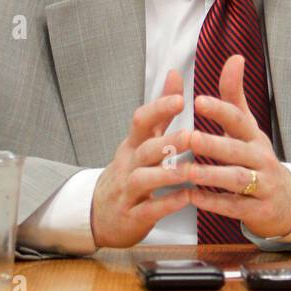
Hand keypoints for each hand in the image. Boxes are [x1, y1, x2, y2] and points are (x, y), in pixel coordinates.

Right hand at [90, 69, 192, 247]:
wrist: (97, 215)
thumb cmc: (128, 172)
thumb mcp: (142, 141)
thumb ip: (162, 111)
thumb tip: (174, 74)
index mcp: (133, 144)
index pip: (141, 120)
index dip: (159, 109)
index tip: (181, 99)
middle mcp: (129, 165)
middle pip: (145, 149)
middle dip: (168, 142)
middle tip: (191, 136)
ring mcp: (128, 191)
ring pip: (144, 179)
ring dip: (169, 174)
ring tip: (193, 170)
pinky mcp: (132, 216)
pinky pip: (149, 209)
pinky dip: (167, 203)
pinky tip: (186, 198)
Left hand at [185, 55, 290, 238]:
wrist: (285, 202)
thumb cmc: (257, 158)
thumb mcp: (248, 128)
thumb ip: (235, 95)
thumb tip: (235, 57)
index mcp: (255, 137)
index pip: (239, 119)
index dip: (220, 110)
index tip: (198, 100)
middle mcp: (261, 158)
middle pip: (237, 150)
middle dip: (214, 144)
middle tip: (189, 137)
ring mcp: (262, 186)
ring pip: (237, 179)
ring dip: (212, 175)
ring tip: (188, 171)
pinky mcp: (258, 210)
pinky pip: (235, 206)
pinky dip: (214, 202)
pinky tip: (193, 197)